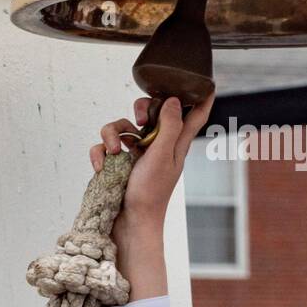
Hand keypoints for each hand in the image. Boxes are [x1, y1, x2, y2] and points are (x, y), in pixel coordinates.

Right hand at [90, 91, 216, 236]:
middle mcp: (156, 145)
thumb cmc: (150, 194)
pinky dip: (99, 153)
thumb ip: (169, 127)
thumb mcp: (163, 156)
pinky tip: (101, 165)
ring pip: (122, 126)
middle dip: (140, 107)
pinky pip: (105, 146)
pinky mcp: (117, 163)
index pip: (194, 116)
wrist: (129, 224)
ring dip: (112, 134)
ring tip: (114, 152)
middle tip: (139, 118)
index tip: (206, 83)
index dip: (201, 99)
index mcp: (175, 143)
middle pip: (151, 112)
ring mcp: (135, 154)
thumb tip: (172, 100)